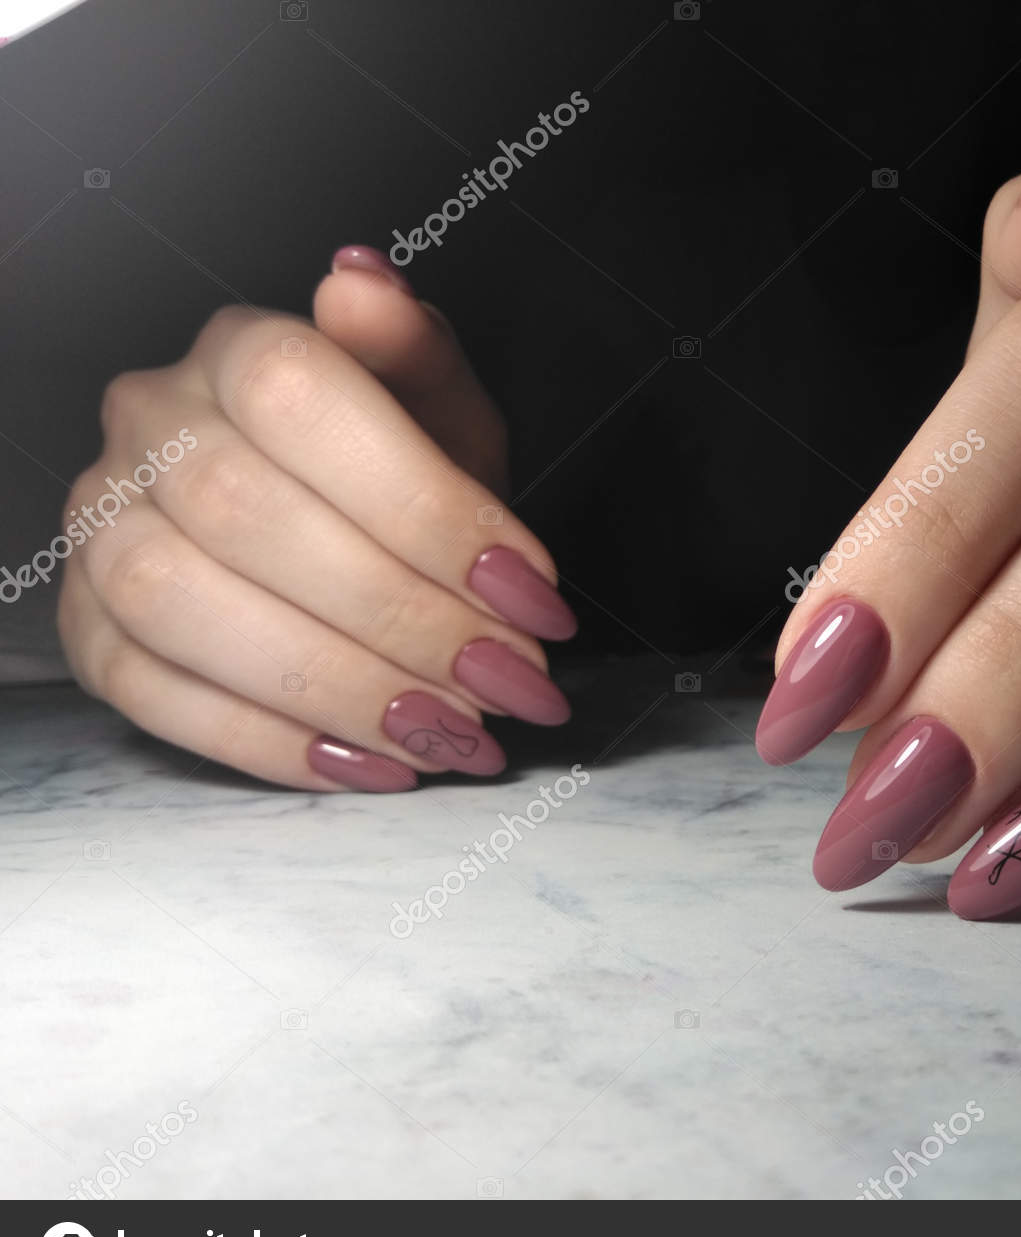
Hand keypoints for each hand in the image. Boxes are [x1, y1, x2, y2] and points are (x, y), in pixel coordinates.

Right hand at [55, 247, 574, 791]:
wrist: (333, 527)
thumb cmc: (394, 470)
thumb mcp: (439, 407)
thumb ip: (418, 355)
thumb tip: (361, 284)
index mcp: (240, 350)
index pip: (309, 405)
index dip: (429, 508)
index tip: (529, 594)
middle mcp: (148, 423)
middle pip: (250, 517)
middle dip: (402, 619)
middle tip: (508, 683)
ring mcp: (101, 523)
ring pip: (182, 606)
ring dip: (335, 688)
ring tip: (451, 736)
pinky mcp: (87, 621)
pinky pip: (145, 692)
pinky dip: (266, 742)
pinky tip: (372, 764)